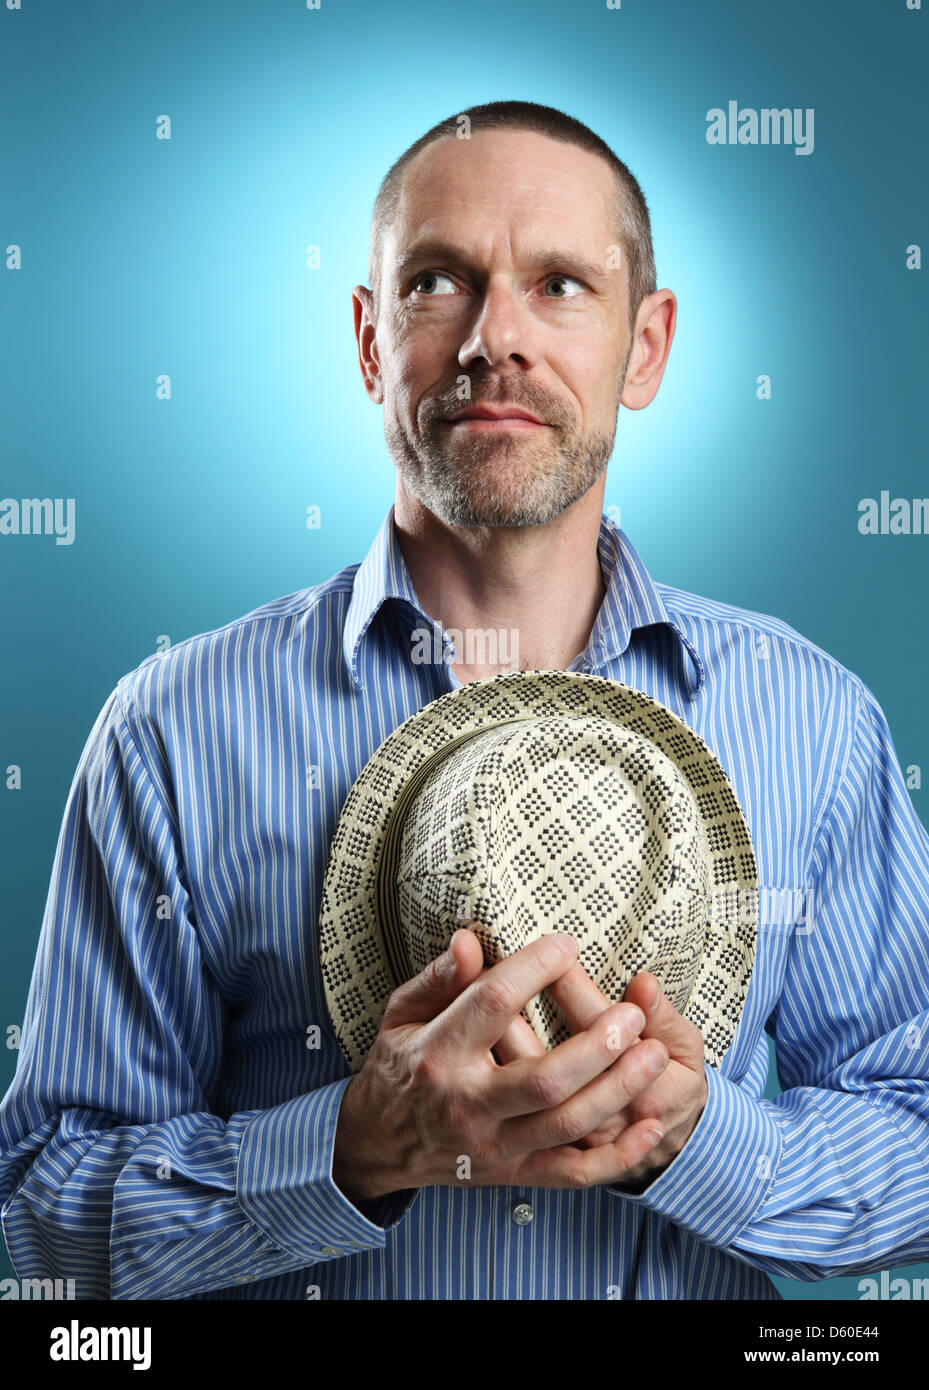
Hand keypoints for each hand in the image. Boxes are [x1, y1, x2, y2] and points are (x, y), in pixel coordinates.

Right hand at [331, 930, 668, 1204]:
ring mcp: (493, 1146)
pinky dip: (619, 1156)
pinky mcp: (512, 1174)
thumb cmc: (399, 1065)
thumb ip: (439, 978)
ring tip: (654, 1054)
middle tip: (631, 1015)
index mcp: (438, 1054)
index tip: (567, 945)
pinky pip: (574, 1172)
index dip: (534, 968)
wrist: (377, 1144)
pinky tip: (652, 1126)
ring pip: (567, 1124)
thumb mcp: (402, 1013)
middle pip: (544, 1078)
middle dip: (597, 1045)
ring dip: (619, 1090)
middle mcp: (467, 1105)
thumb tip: (469, 940)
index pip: (493, 1003)